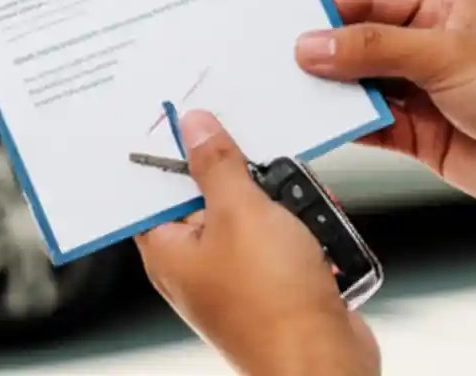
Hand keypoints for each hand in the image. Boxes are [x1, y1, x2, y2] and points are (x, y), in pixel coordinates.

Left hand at [134, 111, 379, 375]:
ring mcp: (236, 275)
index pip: (151, 189)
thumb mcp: (242, 212)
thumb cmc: (273, 308)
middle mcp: (196, 264)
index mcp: (167, 249)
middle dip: (241, 175)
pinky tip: (318, 232)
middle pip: (207, 195)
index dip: (169, 153)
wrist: (324, 362)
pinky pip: (281, 238)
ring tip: (298, 208)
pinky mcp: (274, 282)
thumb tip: (196, 128)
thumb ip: (217, 164)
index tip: (189, 123)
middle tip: (258, 167)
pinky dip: (301, 228)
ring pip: (252, 214)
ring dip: (281, 202)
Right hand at [295, 0, 475, 217]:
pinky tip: (323, 126)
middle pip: (356, 42)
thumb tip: (317, 44)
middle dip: (320, 52)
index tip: (287, 20)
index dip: (326, 7)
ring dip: (330, 92)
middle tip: (277, 59)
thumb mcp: (448, 56)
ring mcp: (424, 92)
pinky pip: (371, 125)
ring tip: (291, 94)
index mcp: (442, 8)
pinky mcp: (422, 135)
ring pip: (359, 86)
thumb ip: (376, 49)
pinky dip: (346, 126)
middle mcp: (429, 47)